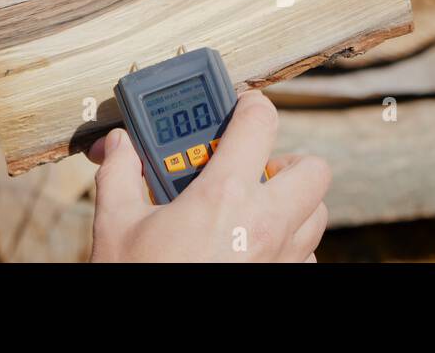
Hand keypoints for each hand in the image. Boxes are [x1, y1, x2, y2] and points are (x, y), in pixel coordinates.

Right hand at [88, 90, 330, 261]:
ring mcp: (282, 258)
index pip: (262, 121)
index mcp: (225, 194)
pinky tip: (254, 249)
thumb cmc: (138, 279)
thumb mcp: (117, 225)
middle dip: (288, 162)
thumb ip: (121, 175)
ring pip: (317, 213)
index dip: (252, 106)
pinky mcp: (285, 282)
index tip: (239, 109)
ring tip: (253, 209)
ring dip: (293, 203)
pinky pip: (307, 255)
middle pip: (314, 169)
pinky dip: (290, 245)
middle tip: (252, 169)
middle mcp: (266, 223)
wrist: (155, 343)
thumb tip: (119, 144)